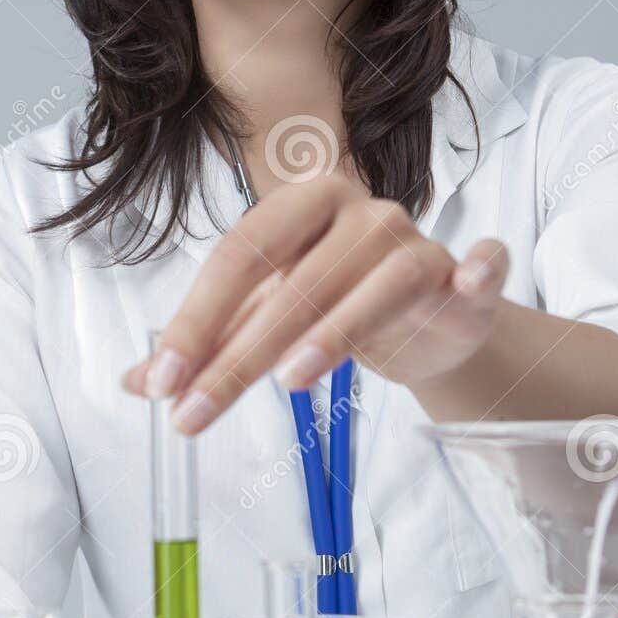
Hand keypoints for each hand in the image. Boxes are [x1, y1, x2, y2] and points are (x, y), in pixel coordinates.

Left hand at [121, 175, 508, 433]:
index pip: (238, 256)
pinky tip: (469, 277)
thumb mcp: (264, 320)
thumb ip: (209, 344)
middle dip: (239, 353)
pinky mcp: (466, 278)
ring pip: (374, 285)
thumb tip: (137, 383)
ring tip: (289, 381)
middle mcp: (359, 212)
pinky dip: (479, 266)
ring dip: (333, 332)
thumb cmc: (333, 305)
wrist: (423, 317)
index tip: (163, 381)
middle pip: (294, 281)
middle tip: (196, 414)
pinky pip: (479, 266)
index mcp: (300, 203)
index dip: (196, 320)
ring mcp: (416, 241)